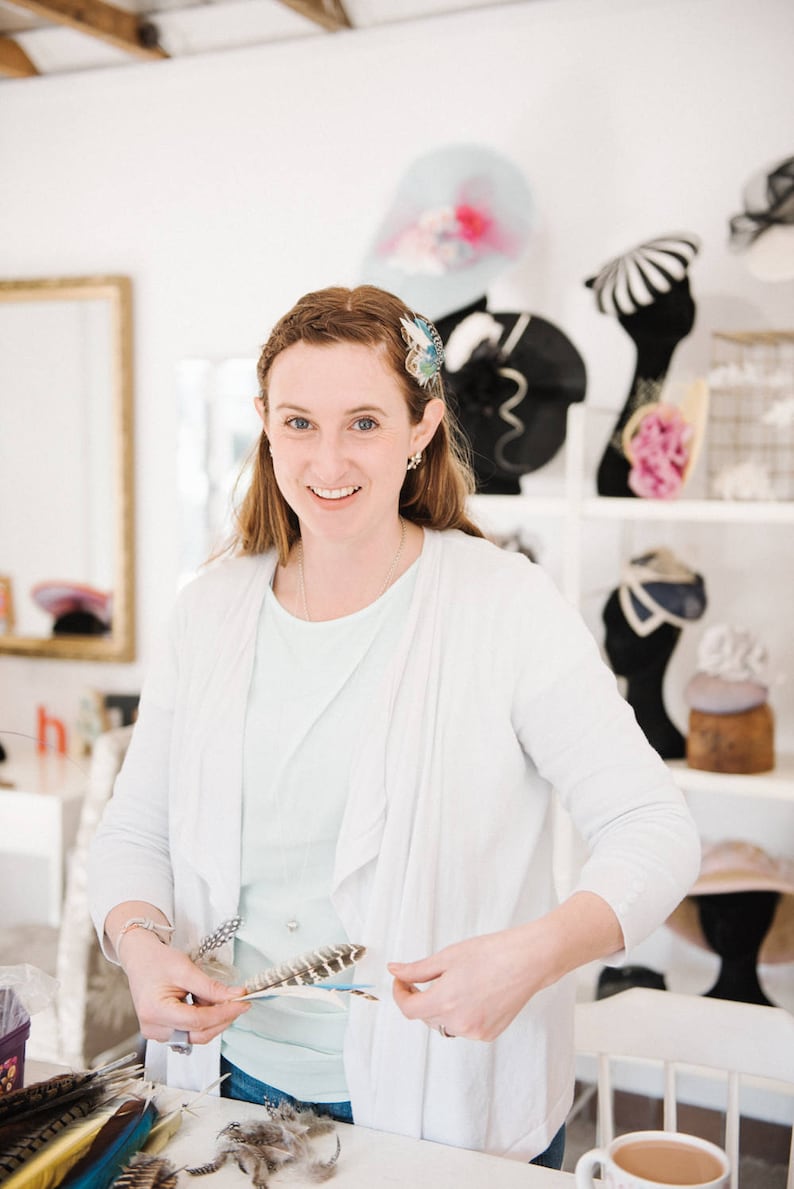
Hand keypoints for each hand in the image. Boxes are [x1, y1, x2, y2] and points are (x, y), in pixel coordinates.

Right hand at [120, 928, 248, 1045]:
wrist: (140, 960)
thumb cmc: (157, 962)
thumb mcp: (186, 970)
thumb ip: (211, 987)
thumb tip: (235, 997)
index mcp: (155, 1011)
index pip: (198, 1021)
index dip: (224, 1013)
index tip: (242, 1004)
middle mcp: (154, 1028)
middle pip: (198, 1033)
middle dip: (221, 1018)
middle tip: (238, 1002)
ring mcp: (157, 1033)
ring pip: (195, 1035)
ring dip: (211, 1018)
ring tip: (213, 996)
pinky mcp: (162, 1032)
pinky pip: (188, 1032)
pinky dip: (201, 1019)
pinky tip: (203, 1003)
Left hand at [388, 928, 543, 1041]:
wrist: (527, 961)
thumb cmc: (491, 954)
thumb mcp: (447, 957)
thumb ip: (417, 969)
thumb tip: (394, 971)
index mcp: (444, 1001)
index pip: (408, 1009)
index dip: (400, 994)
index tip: (403, 982)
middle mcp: (458, 1023)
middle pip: (426, 1017)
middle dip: (422, 998)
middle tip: (430, 977)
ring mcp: (474, 1032)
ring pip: (445, 1025)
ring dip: (441, 1009)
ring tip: (457, 984)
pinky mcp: (488, 1035)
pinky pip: (464, 1028)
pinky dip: (461, 1015)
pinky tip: (473, 995)